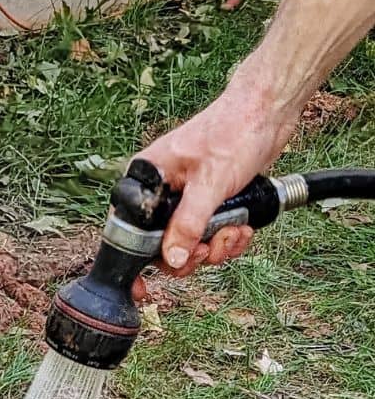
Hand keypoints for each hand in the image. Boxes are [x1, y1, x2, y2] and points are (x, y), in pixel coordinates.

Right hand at [138, 82, 296, 276]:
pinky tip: (242, 227)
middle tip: (208, 248)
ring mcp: (186, 199)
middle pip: (161, 246)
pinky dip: (228, 239)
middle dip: (190, 253)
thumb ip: (188, 224)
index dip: (135, 260)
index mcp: (147, 179)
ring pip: (189, 245)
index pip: (128, 229)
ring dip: (215, 247)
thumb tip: (173, 258)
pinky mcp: (209, 203)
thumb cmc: (235, 130)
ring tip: (234, 231)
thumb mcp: (210, 183)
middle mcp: (162, 191)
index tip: (143, 286)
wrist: (269, 112)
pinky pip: (210, 236)